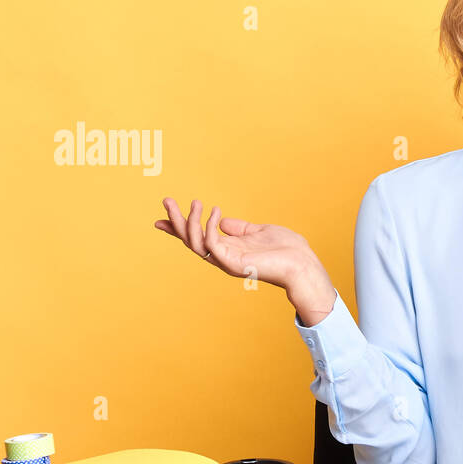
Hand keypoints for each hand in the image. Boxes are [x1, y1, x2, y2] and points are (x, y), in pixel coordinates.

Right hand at [154, 197, 322, 292]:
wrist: (302, 263)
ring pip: (195, 243)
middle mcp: (223, 256)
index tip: (160, 217)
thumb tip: (222, 221)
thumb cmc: (285, 249)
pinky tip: (214, 211)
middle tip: (166, 200)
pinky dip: (209, 227)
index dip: (178, 228)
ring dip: (190, 222)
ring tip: (194, 202)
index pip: (196, 238)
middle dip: (176, 221)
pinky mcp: (234, 263)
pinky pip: (212, 244)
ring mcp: (227, 261)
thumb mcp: (258, 232)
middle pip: (190, 240)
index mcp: (227, 248)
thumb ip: (239, 228)